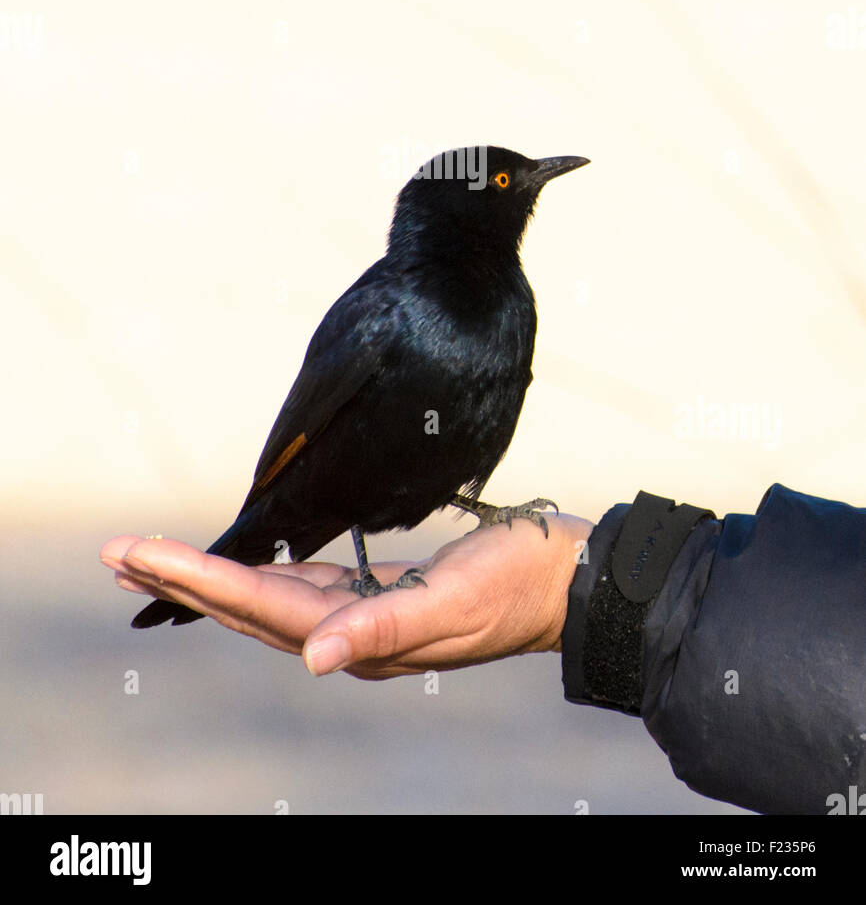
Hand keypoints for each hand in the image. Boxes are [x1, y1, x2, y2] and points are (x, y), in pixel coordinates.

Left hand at [100, 514, 591, 678]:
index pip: (254, 603)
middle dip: (178, 580)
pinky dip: (258, 577)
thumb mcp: (454, 601)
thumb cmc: (514, 586)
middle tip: (116, 555)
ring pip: (263, 599)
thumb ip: (385, 627)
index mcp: (355, 635)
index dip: (193, 579)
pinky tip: (246, 568)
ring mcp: (360, 618)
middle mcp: (346, 633)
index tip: (135, 553)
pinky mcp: (378, 597)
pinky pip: (299, 589)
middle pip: (242, 606)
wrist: (561, 585)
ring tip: (156, 560)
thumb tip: (316, 658)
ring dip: (207, 579)